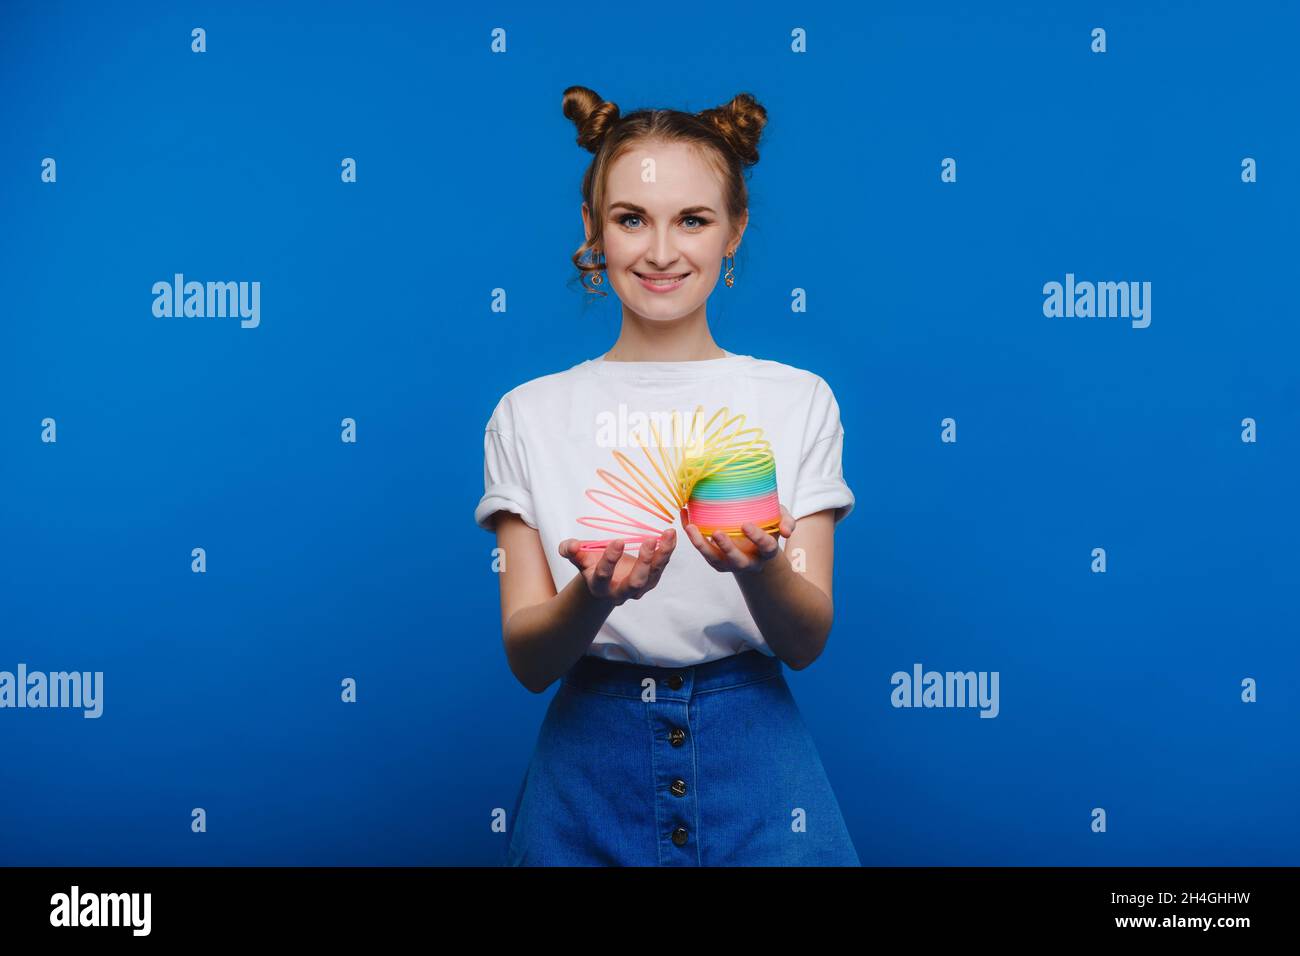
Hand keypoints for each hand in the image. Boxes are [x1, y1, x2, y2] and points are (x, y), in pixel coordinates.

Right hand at [557, 529, 676, 605]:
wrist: (606, 577)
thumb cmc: (591, 563)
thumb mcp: (578, 556)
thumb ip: (570, 550)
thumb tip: (571, 546)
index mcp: (599, 586)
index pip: (604, 575)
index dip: (610, 559)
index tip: (618, 541)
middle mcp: (620, 592)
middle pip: (635, 583)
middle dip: (643, 562)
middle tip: (649, 540)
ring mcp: (639, 588)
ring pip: (653, 575)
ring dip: (662, 555)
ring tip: (668, 534)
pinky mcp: (651, 580)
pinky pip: (661, 566)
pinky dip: (667, 550)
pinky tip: (670, 535)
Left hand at [685, 505, 795, 573]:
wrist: (754, 544)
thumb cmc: (767, 527)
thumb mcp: (780, 520)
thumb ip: (786, 522)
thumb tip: (787, 531)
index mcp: (765, 552)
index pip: (765, 547)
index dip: (757, 538)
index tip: (746, 525)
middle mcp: (748, 561)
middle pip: (737, 561)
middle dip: (727, 548)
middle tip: (717, 532)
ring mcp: (729, 563)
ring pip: (714, 560)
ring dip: (701, 545)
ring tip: (691, 527)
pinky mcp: (715, 559)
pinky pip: (701, 549)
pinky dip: (691, 535)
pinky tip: (685, 515)